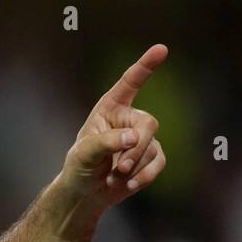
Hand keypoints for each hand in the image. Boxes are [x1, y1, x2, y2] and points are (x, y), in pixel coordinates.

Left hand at [61, 43, 168, 207]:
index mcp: (110, 108)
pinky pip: (159, 163)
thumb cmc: (80, 167)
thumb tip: (135, 136)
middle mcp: (130, 119)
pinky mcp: (152, 157)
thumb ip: (106, 142)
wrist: (86, 193)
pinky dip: (144, 177)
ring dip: (132, 167)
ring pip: (152, 148)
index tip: (161, 49)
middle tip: (120, 167)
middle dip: (136, 148)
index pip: (130, 83)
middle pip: (148, 124)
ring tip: (112, 176)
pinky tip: (128, 184)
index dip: (145, 66)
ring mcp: (144, 137)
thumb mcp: (84, 154)